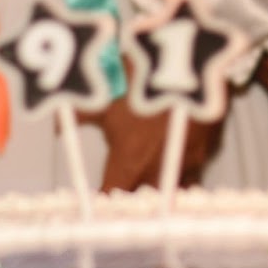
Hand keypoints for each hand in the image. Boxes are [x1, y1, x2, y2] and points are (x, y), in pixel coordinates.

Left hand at [83, 75, 220, 192]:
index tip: (100, 201)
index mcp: (128, 162)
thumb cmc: (144, 82)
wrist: (190, 65)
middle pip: (144, 202)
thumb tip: (58, 128)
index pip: (111, 197)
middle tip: (129, 193)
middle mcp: (157, 169)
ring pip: (174, 190)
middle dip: (136, 199)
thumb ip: (80, 117)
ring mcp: (186, 161)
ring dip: (164, 188)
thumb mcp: (104, 97)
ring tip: (157, 180)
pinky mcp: (208, 149)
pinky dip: (185, 167)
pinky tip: (180, 154)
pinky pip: (194, 168)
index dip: (103, 201)